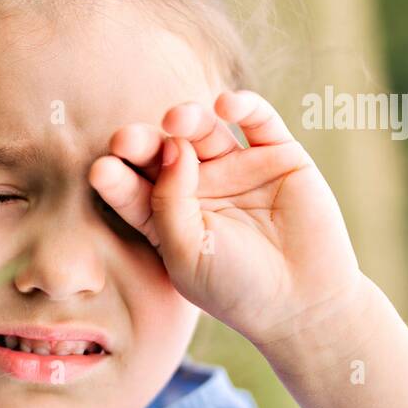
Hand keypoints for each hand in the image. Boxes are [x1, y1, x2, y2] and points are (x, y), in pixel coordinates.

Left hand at [88, 90, 365, 346]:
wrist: (305, 303)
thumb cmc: (236, 288)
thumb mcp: (187, 252)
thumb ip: (169, 201)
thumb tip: (173, 145)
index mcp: (166, 217)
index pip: (133, 188)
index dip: (117, 177)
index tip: (102, 170)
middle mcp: (198, 187)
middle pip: (163, 153)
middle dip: (143, 143)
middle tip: (127, 141)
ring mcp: (237, 169)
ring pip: (204, 131)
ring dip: (187, 119)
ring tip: (177, 119)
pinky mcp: (278, 155)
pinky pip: (258, 120)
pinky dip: (243, 105)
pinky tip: (225, 104)